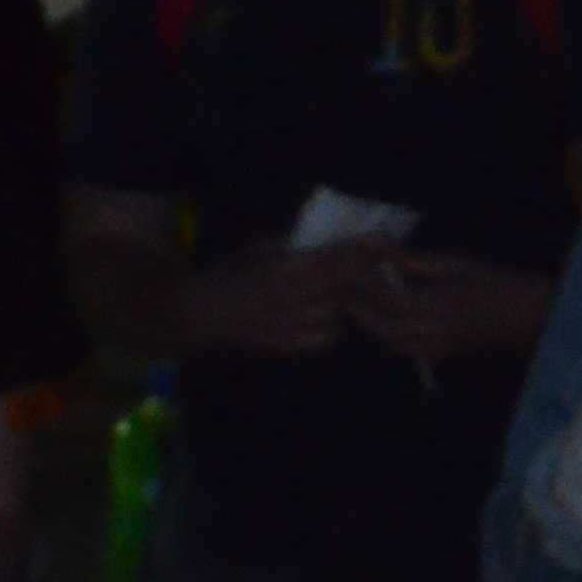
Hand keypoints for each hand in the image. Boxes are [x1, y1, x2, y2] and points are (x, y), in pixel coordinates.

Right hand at [181, 239, 365, 355]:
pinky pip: (326, 337)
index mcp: (287, 268)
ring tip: (331, 294)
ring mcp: (292, 324)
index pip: (338, 259)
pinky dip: (329, 327)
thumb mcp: (262, 248)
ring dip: (342, 302)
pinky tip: (319, 318)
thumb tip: (329, 237)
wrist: (202, 312)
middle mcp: (294, 297)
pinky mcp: (289, 345)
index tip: (379, 244)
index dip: (363, 252)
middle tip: (367, 270)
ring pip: (338, 313)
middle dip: (361, 277)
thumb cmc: (231, 274)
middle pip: (345, 287)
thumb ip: (295, 243)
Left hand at [346, 249, 553, 368]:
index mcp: (436, 304)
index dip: (362, 286)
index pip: (386, 298)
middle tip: (340, 290)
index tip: (344, 271)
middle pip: (380, 326)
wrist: (527, 318)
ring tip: (356, 303)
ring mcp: (435, 349)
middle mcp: (432, 332)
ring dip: (370, 324)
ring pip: (388, 341)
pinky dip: (387, 334)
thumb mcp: (455, 264)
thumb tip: (381, 249)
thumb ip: (414, 262)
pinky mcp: (439, 356)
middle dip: (357, 310)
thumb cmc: (497, 283)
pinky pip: (403, 348)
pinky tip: (384, 318)